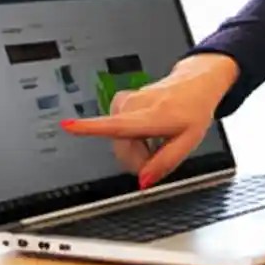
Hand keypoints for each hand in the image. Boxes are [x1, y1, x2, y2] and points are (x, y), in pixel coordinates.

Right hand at [61, 54, 237, 187]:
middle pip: (120, 145)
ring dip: (133, 148)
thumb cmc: (193, 110)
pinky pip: (117, 128)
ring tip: (155, 141)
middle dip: (136, 159)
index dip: (91, 128)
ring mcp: (126, 100)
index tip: (68, 126)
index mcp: (153, 115)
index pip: (118, 125)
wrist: (195, 84)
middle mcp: (134, 105)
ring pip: (118, 139)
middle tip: (156, 158)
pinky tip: (144, 134)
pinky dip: (129, 137)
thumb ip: (165, 163)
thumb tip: (143, 181)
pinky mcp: (120, 100)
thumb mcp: (189, 142)